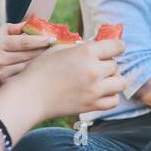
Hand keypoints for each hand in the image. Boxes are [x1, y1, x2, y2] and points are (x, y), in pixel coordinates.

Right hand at [0, 22, 54, 87]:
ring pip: (28, 68)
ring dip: (40, 63)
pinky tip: (39, 69)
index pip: (24, 42)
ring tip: (50, 57)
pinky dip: (32, 73)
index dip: (40, 40)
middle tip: (56, 47)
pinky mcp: (1, 85)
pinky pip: (22, 77)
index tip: (52, 38)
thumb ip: (17, 28)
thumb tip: (35, 25)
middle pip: (29, 56)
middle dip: (44, 51)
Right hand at [0, 38, 125, 120]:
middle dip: (107, 64)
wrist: (29, 97)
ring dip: (113, 80)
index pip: (117, 46)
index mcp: (86, 52)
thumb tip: (96, 45)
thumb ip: (80, 47)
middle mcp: (94, 70)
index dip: (117, 46)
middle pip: (115, 65)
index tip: (116, 48)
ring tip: (102, 80)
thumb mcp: (58, 49)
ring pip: (120, 82)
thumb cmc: (39, 70)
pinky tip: (101, 92)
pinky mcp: (92, 105)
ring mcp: (94, 90)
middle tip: (96, 66)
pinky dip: (111, 96)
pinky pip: (114, 101)